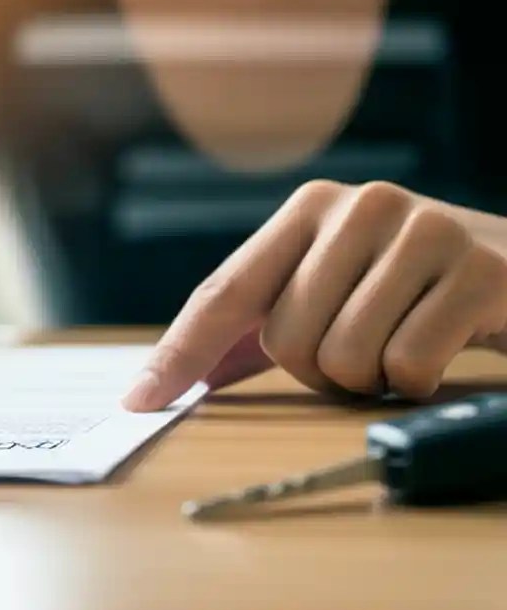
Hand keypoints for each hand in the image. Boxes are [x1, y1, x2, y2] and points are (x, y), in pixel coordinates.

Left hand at [124, 180, 506, 410]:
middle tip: (366, 349)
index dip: (178, 354)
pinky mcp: (479, 271)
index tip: (138, 404)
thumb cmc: (416, 291)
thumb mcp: (336, 289)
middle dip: (320, 371)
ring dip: (371, 378)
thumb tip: (166, 379)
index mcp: (310, 208)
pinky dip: (418, 382)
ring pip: (343, 358)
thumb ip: (256, 326)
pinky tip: (445, 349)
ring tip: (405, 344)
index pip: (224, 293)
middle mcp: (361, 205)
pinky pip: (406, 368)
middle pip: (284, 340)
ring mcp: (424, 230)